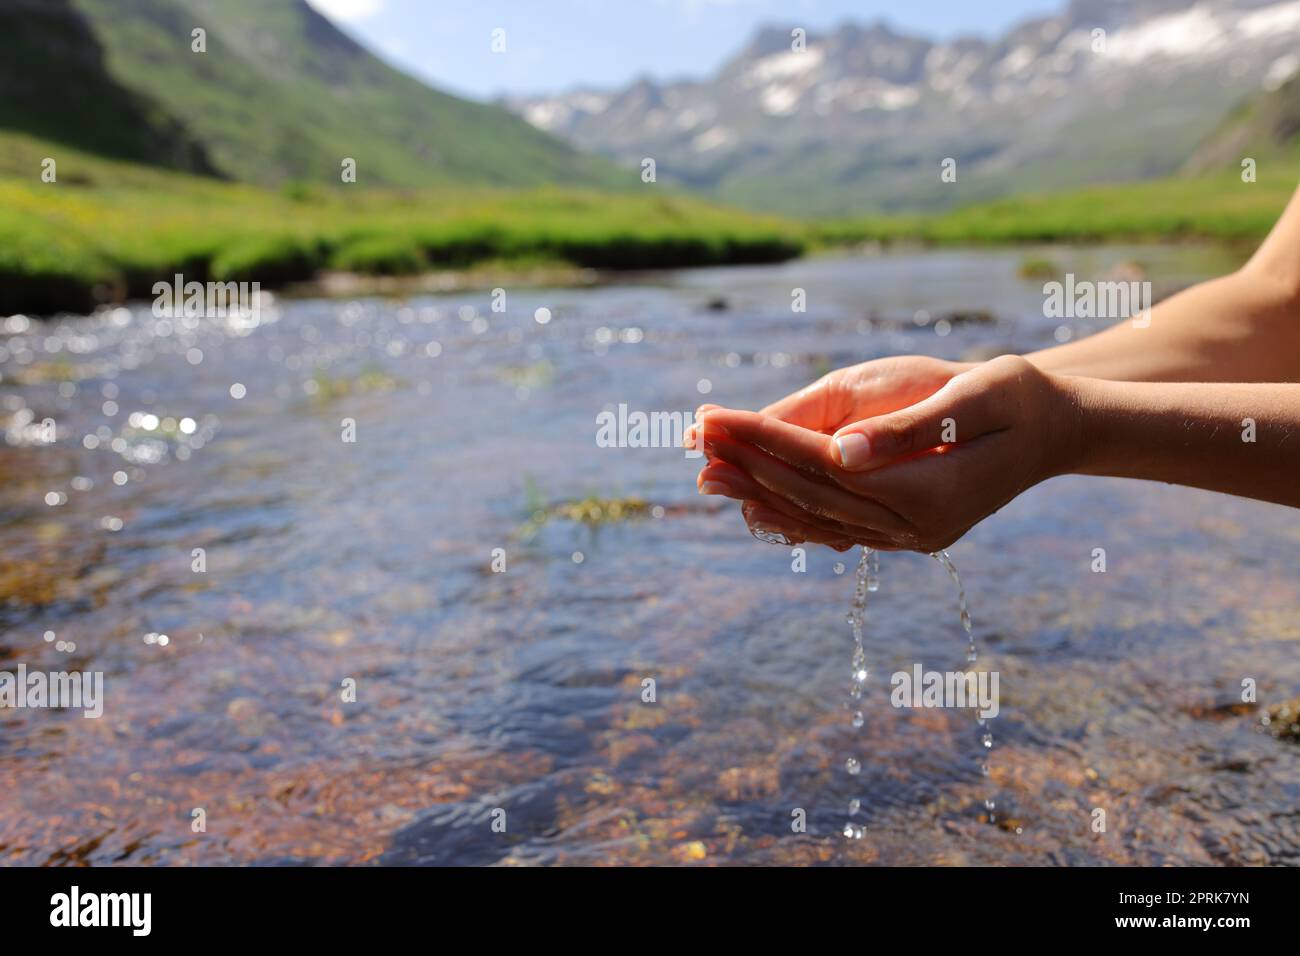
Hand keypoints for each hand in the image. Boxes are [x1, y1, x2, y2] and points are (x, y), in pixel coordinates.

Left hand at [695, 355, 1080, 551]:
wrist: (1058, 431)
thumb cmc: (1021, 398)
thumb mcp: (976, 396)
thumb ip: (909, 429)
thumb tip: (840, 450)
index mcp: (929, 491)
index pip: (825, 466)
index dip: (765, 441)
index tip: (715, 419)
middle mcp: (916, 527)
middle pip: (813, 497)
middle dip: (749, 468)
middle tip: (693, 446)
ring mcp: (912, 537)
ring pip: (818, 519)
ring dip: (759, 495)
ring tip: (708, 474)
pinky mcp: (908, 533)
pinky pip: (837, 530)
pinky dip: (792, 516)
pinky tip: (756, 505)